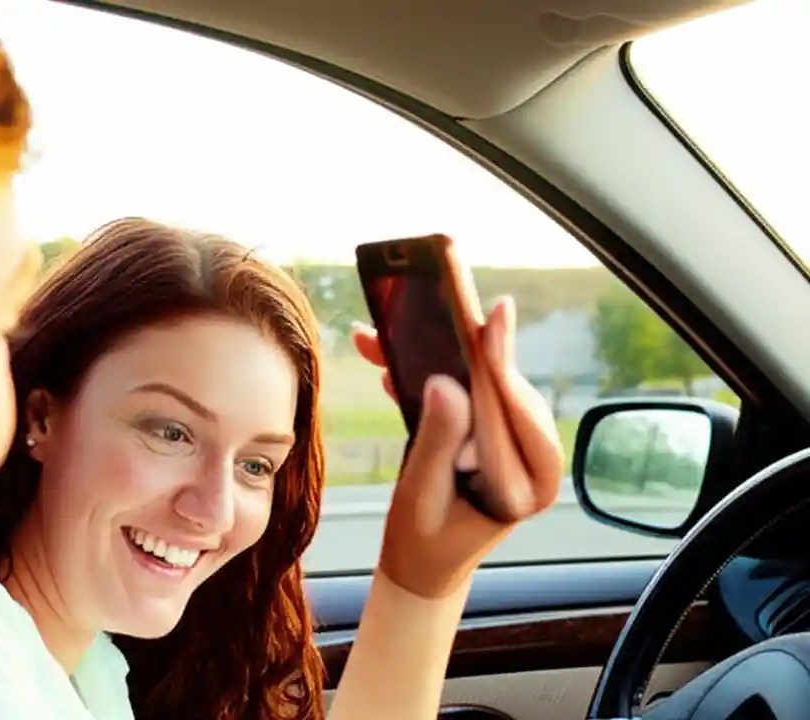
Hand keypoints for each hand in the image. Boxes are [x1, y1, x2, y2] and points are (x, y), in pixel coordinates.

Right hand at [351, 297, 563, 597]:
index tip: (493, 316)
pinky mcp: (496, 431)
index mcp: (529, 488)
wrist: (424, 564)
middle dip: (468, 347)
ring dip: (443, 357)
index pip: (513, 417)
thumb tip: (445, 384)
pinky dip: (435, 374)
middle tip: (451, 299)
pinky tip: (393, 365)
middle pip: (505, 390)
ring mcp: (518, 445)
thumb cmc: (424, 542)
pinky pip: (472, 392)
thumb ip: (436, 442)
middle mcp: (536, 462)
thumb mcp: (420, 497)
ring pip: (487, 385)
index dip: (498, 363)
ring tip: (394, 334)